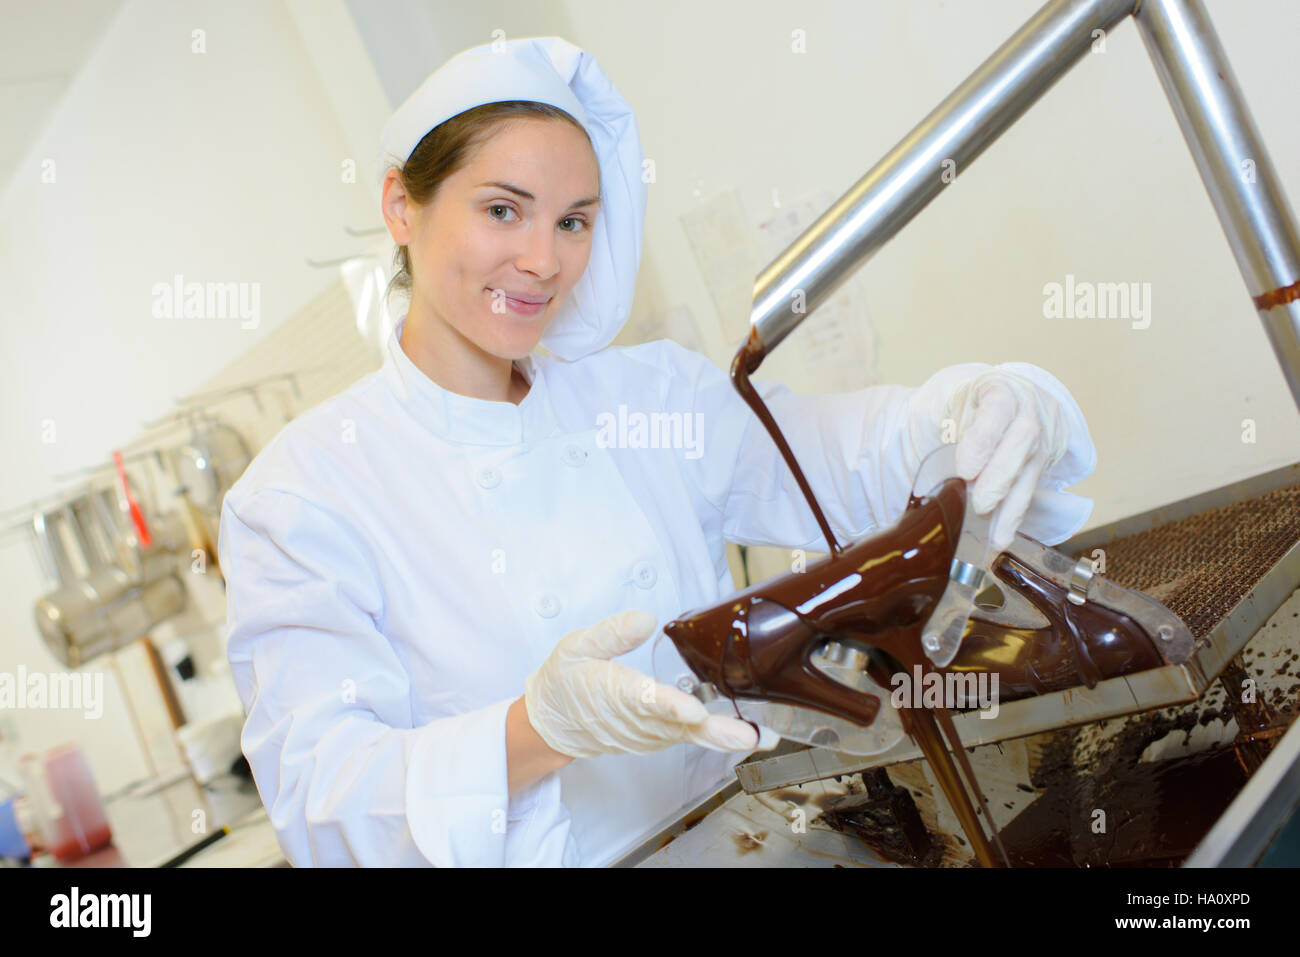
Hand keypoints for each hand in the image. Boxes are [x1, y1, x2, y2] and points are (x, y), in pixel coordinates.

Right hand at [524, 610, 776, 759]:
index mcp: (612, 693)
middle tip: (750, 736)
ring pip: (688, 735)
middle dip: (715, 731)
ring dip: (723, 737)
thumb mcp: (577, 646)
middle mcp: (634, 720)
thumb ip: (611, 634)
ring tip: (762, 736)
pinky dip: (716, 738)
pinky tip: (747, 734)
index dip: (671, 706)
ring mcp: (647, 734)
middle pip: (678, 725)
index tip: (695, 710)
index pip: (644, 700)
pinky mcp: (657, 738)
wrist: (553, 722)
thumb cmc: (567, 679)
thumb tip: (646, 619)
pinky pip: (688, 738)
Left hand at [945, 372, 1068, 550]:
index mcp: (999, 386)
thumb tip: (930, 473)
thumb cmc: (962, 405)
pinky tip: (1003, 533)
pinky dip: (1014, 512)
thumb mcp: (944, 402)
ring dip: (1011, 504)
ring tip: (995, 532)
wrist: (990, 402)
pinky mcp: (1048, 456)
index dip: (984, 439)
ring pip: (1032, 468)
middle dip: (1000, 477)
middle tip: (979, 504)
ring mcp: (1044, 431)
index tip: (965, 469)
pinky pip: (1033, 486)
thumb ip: (942, 428)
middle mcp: (1029, 406)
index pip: (998, 406)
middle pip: (1024, 439)